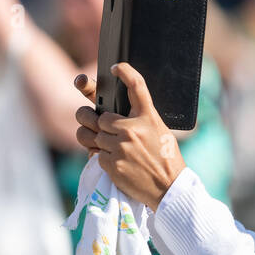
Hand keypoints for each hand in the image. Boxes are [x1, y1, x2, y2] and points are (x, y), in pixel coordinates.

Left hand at [73, 64, 186, 211]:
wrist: (168, 187)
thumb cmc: (165, 157)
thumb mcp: (159, 131)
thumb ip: (139, 120)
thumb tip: (113, 115)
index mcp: (148, 117)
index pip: (137, 86)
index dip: (126, 72)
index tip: (116, 67)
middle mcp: (133, 129)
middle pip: (98, 117)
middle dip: (89, 118)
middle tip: (86, 117)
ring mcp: (121, 147)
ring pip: (90, 136)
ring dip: (88, 137)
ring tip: (91, 138)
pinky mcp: (112, 164)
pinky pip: (95, 155)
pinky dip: (99, 157)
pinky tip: (111, 159)